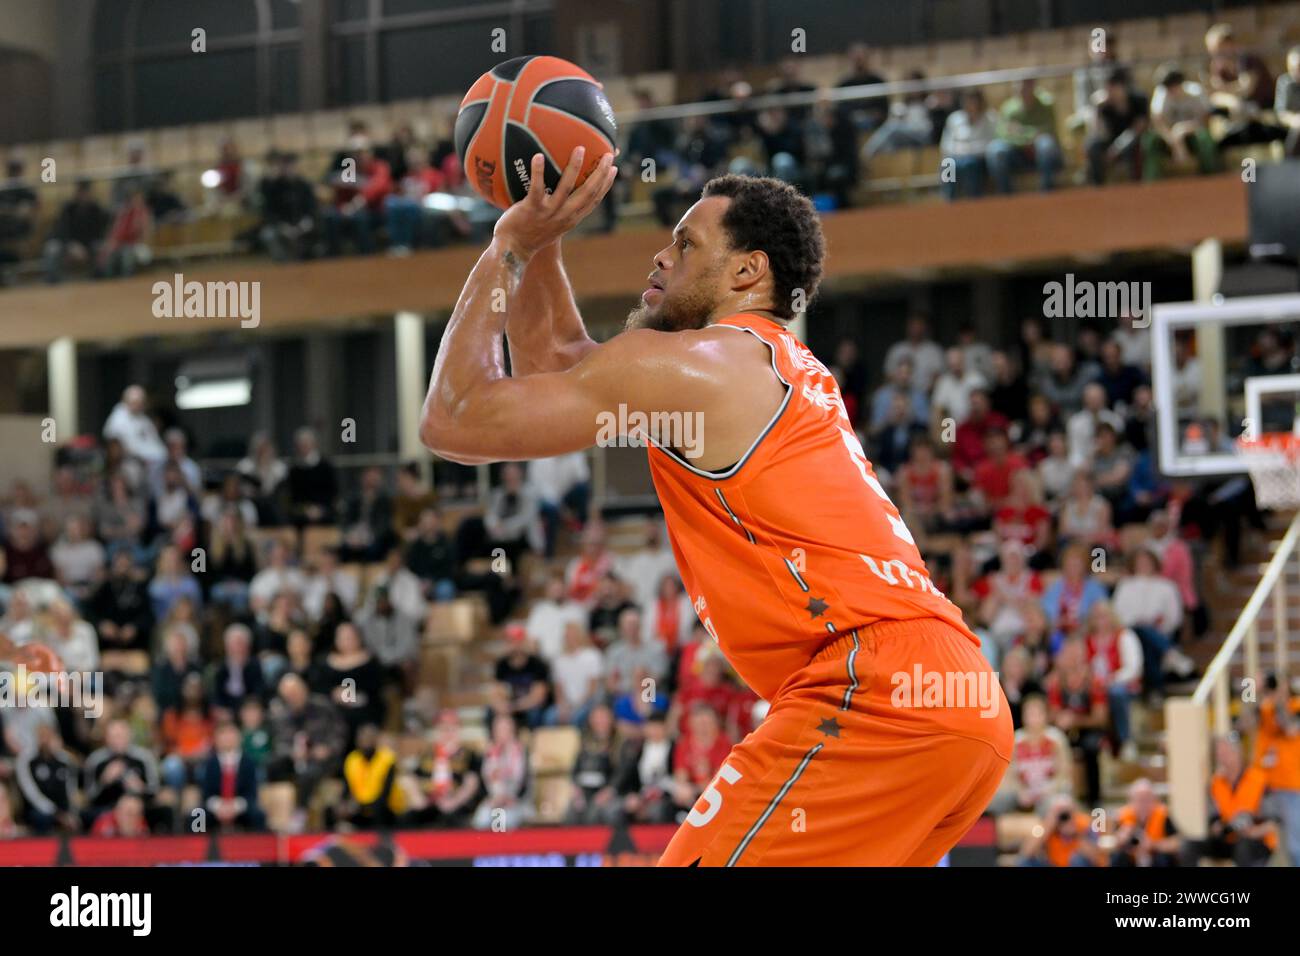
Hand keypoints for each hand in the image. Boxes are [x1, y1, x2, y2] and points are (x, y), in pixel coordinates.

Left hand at [493, 147, 616, 261]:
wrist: (514, 250)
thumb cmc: (531, 234)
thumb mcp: (553, 225)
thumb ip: (561, 211)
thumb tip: (562, 193)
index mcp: (572, 219)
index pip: (594, 200)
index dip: (606, 184)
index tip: (614, 169)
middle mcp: (564, 215)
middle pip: (588, 192)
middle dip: (600, 172)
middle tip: (607, 155)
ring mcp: (549, 212)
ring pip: (566, 187)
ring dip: (574, 167)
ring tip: (580, 149)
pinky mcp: (532, 208)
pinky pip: (536, 187)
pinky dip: (538, 171)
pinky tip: (538, 156)